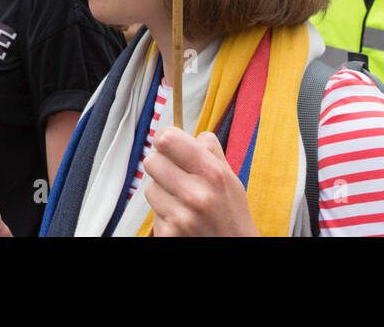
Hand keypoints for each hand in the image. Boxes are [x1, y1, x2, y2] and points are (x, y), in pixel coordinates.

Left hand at [143, 127, 259, 236]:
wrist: (234, 249)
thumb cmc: (232, 214)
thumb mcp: (231, 177)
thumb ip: (210, 151)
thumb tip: (189, 134)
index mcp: (213, 173)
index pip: (167, 139)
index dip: (165, 139)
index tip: (169, 145)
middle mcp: (195, 194)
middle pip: (152, 161)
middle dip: (162, 166)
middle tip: (175, 174)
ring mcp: (180, 217)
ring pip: (149, 187)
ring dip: (162, 192)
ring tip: (182, 201)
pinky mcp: (168, 234)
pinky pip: (152, 212)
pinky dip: (164, 214)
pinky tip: (181, 218)